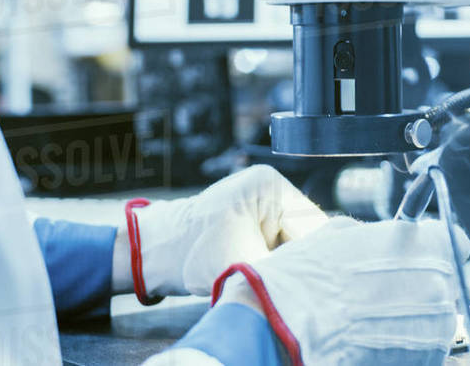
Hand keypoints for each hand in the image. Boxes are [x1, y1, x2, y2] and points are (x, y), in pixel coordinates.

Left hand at [113, 166, 327, 297]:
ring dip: (284, 265)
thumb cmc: (191, 253)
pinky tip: (262, 276)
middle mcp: (271, 189)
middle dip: (296, 262)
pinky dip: (272, 264)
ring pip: (293, 244)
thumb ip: (286, 269)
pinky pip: (278, 246)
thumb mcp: (247, 263)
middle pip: (304, 234)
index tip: (306, 282)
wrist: (154, 255)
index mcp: (271, 185)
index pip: (313, 226)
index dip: (311, 259)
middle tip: (287, 285)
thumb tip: (314, 277)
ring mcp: (262, 203)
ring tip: (269, 280)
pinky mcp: (254, 220)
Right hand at [216, 217, 466, 364]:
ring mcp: (436, 328)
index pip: (455, 241)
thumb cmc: (306, 280)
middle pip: (444, 283)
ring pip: (434, 320)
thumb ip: (373, 235)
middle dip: (418, 286)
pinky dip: (404, 347)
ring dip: (410, 319)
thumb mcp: (336, 236)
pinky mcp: (426, 361)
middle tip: (380, 294)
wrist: (286, 332)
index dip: (434, 248)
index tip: (419, 255)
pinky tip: (370, 343)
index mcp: (426, 243)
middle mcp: (440, 283)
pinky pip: (423, 349)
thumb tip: (380, 239)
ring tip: (369, 322)